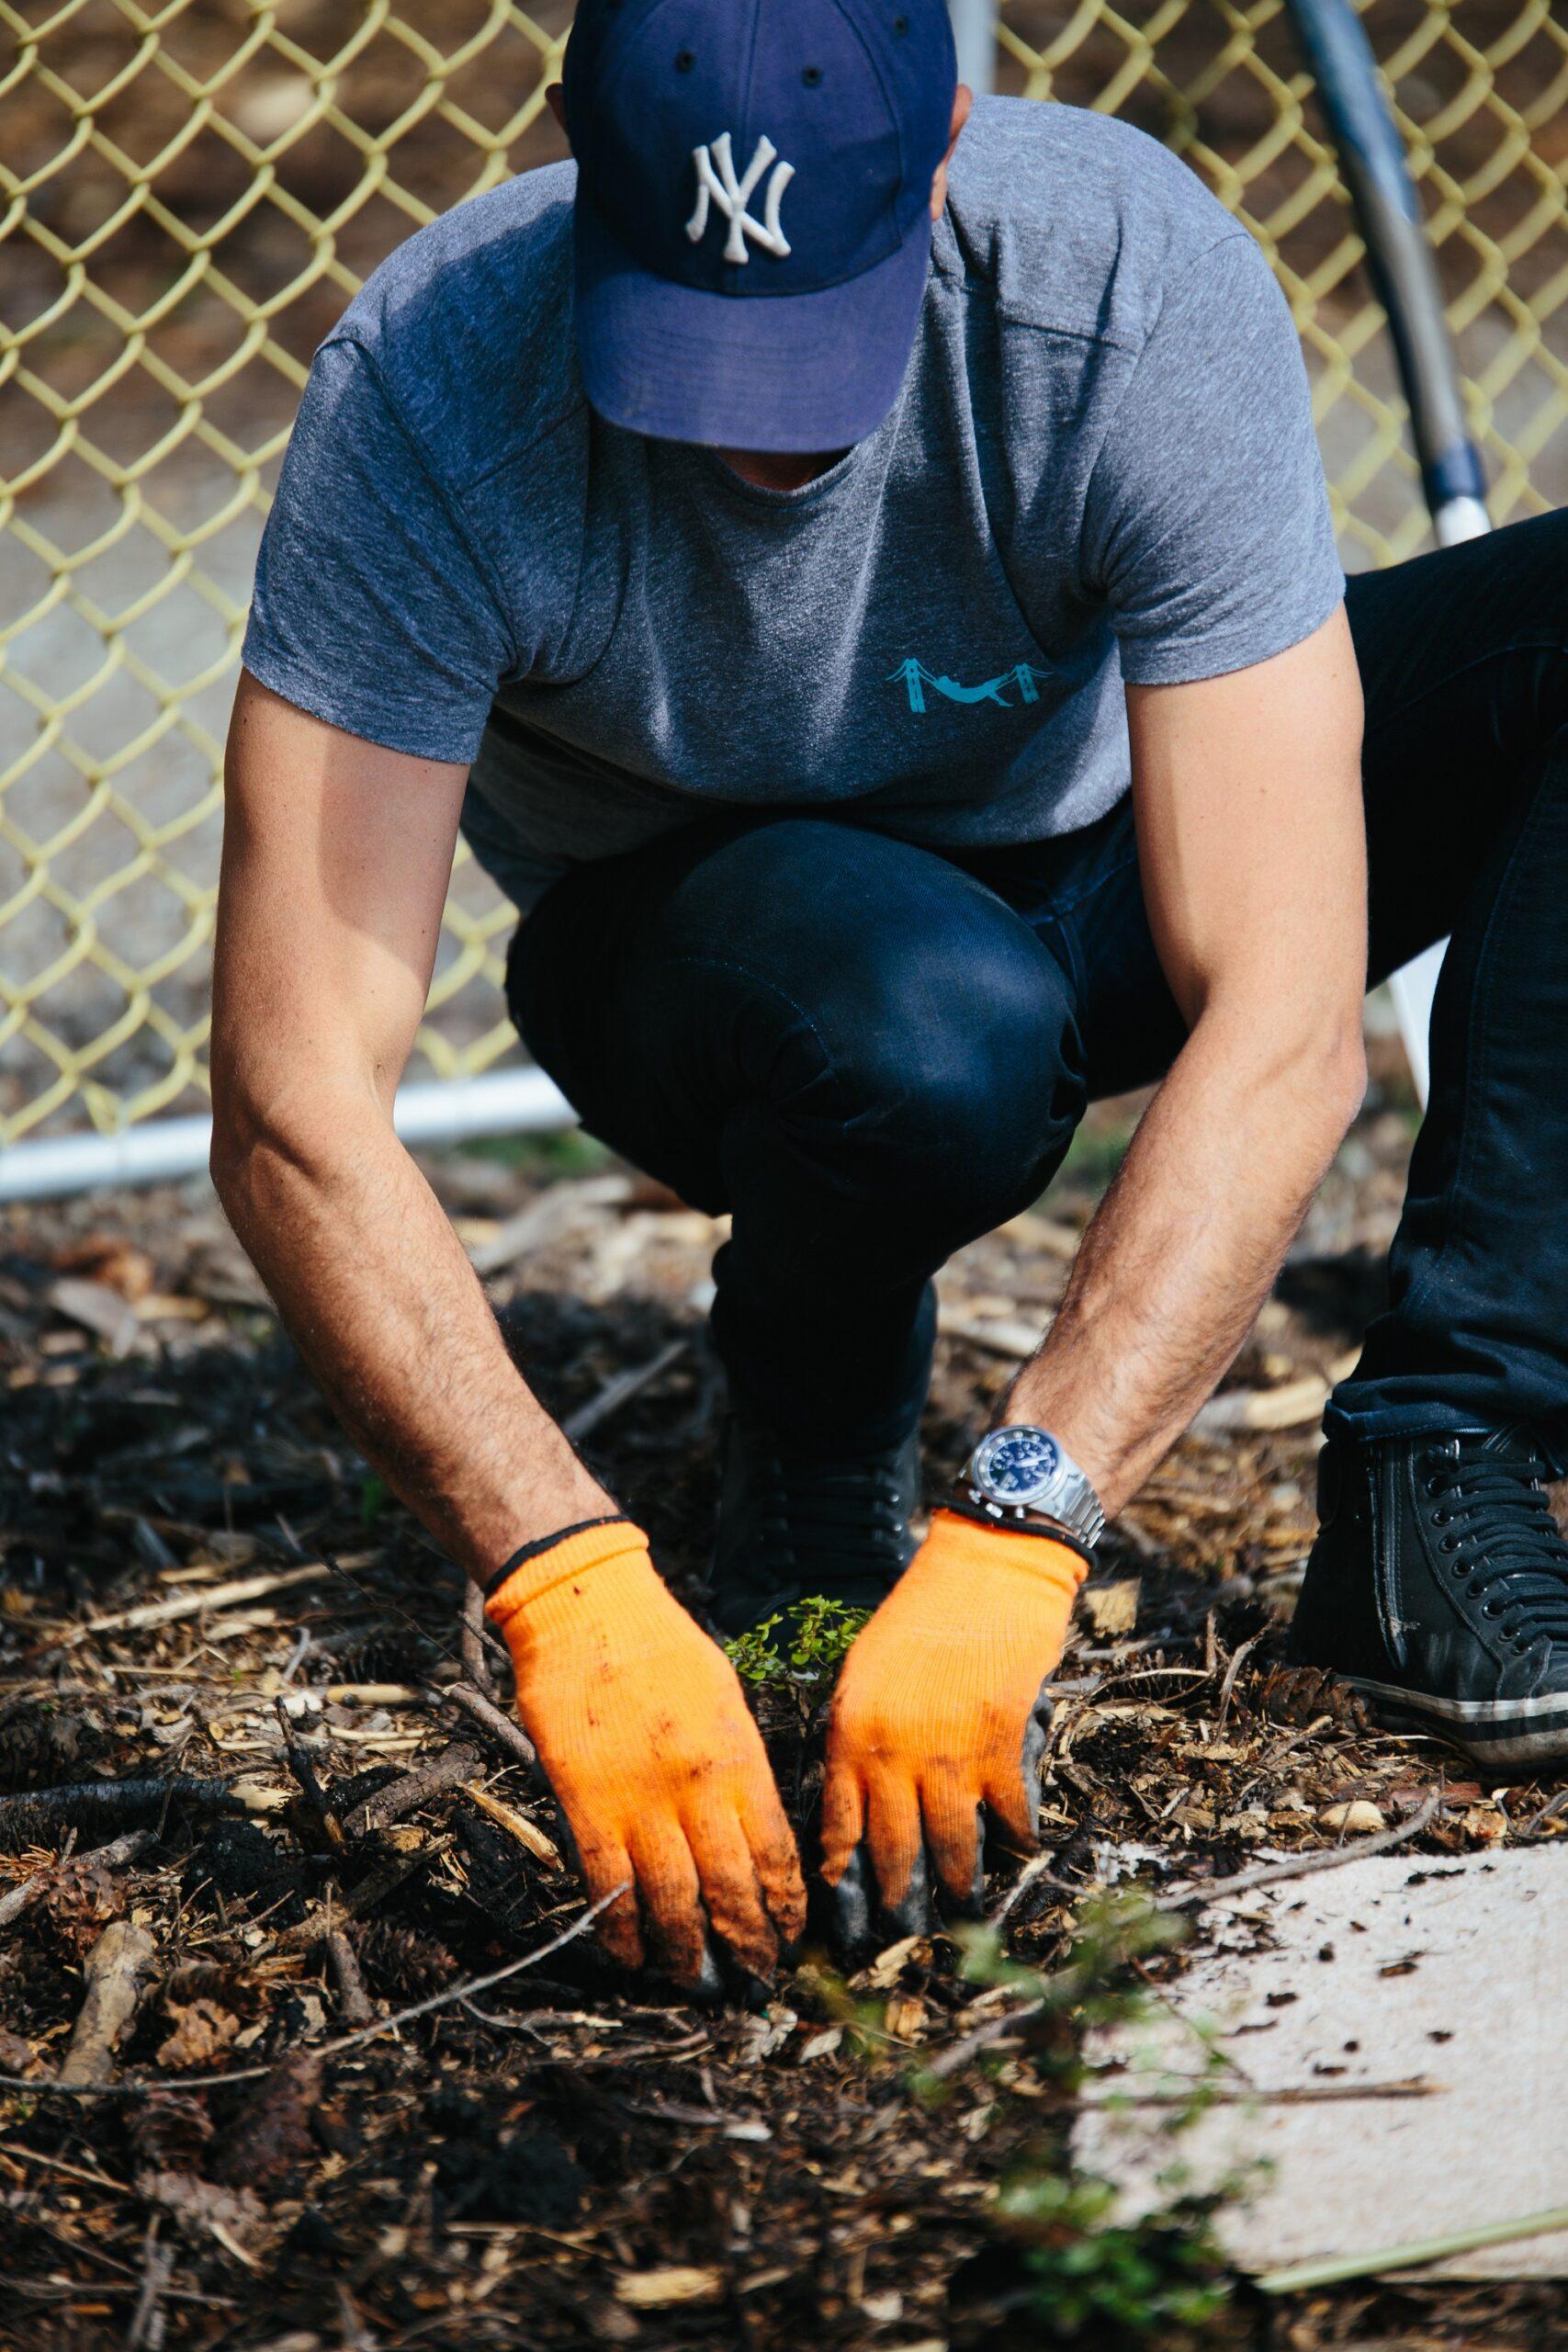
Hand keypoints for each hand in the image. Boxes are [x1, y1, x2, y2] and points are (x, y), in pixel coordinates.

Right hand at [485, 1518, 804, 1989]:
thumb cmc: (665, 1648)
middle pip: (730, 1889)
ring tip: (694, 1982)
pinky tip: (631, 1959)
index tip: (788, 1937)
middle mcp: (696, 1790)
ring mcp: (639, 1802)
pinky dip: (621, 1931)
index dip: (784, 1907)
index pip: (775, 1854)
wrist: (590, 1612)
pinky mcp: (586, 1805)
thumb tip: (757, 1826)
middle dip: (745, 1944)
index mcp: (739, 1761)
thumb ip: (742, 1766)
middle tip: (752, 1979)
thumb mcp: (728, 1699)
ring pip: (671, 1901)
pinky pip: (608, 1886)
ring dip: (684, 1952)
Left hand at [820, 1507, 1085, 1942]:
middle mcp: (892, 1750)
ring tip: (962, 1914)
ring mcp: (948, 1750)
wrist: (986, 1567)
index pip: (838, 1824)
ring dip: (958, 1887)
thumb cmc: (921, 1614)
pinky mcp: (1002, 1742)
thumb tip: (860, 1802)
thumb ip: (859, 1736)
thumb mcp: (865, 1671)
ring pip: (951, 1846)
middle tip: (901, 1942)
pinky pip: (1007, 1814)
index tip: (844, 1917)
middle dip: (897, 1904)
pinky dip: (1015, 1839)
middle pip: (893, 1849)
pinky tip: (1020, 1854)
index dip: (843, 1877)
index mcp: (850, 1730)